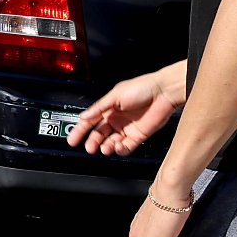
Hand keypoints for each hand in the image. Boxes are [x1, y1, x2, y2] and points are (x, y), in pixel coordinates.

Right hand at [70, 63, 185, 156]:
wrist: (163, 92)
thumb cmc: (142, 87)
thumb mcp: (115, 95)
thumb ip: (99, 107)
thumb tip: (84, 116)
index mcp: (108, 108)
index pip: (90, 122)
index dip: (80, 131)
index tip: (72, 140)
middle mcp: (116, 119)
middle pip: (99, 134)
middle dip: (92, 142)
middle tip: (89, 148)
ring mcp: (127, 128)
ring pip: (111, 142)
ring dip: (105, 147)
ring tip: (104, 148)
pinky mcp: (138, 136)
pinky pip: (126, 147)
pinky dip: (120, 150)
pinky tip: (117, 147)